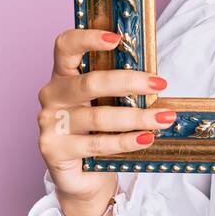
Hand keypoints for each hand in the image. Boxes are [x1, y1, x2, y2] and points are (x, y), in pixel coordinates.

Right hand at [37, 29, 175, 212]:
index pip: (65, 46)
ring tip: (164, 117)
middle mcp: (52, 96)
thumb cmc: (98, 131)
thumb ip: (118, 87)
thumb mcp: (106, 103)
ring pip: (98, 116)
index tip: (117, 38)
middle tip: (159, 83)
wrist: (83, 177)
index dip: (88, 38)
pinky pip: (97, 143)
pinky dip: (126, 141)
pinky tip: (146, 138)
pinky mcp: (54, 150)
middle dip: (129, 82)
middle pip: (90, 82)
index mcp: (62, 75)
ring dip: (137, 117)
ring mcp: (50, 124)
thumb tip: (154, 77)